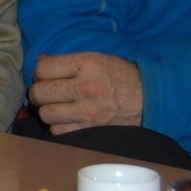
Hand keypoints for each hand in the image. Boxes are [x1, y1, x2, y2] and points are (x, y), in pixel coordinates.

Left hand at [29, 51, 143, 132]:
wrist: (151, 100)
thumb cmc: (122, 77)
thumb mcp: (98, 59)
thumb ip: (68, 61)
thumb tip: (40, 62)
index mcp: (87, 64)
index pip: (43, 69)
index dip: (40, 73)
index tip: (46, 77)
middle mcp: (86, 87)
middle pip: (40, 93)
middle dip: (39, 93)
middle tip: (47, 94)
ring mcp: (88, 112)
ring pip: (46, 114)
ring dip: (48, 111)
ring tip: (57, 107)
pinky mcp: (91, 131)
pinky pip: (58, 132)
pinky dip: (59, 127)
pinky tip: (67, 120)